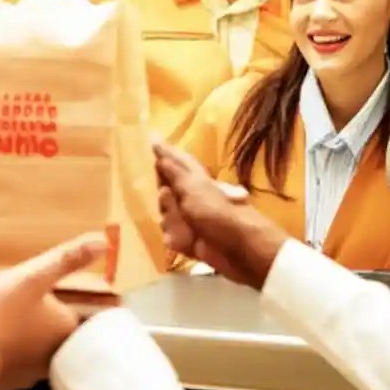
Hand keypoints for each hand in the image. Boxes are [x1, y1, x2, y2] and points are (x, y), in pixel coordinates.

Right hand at [0, 234, 108, 389]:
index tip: (86, 288)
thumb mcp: (33, 278)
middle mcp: (58, 354)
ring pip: (45, 345)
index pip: (92, 315)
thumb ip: (67, 260)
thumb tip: (104, 242)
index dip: (89, 299)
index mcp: (69, 328)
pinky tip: (6, 334)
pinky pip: (24, 359)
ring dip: (39, 331)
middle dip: (59, 314)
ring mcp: (35, 371)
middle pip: (67, 330)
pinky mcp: (14, 380)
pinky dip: (19, 347)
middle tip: (49, 297)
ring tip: (24, 312)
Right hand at [154, 142, 289, 290]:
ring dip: (173, 223)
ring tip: (188, 228)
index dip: (163, 153)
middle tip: (171, 202)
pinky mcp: (191, 241)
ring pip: (165, 217)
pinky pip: (172, 238)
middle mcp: (192, 196)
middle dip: (165, 202)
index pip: (175, 161)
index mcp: (195, 179)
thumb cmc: (218, 213)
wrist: (240, 250)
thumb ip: (174, 169)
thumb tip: (157, 141)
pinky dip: (179, 240)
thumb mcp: (194, 187)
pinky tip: (189, 242)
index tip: (149, 140)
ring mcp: (191, 219)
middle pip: (163, 193)